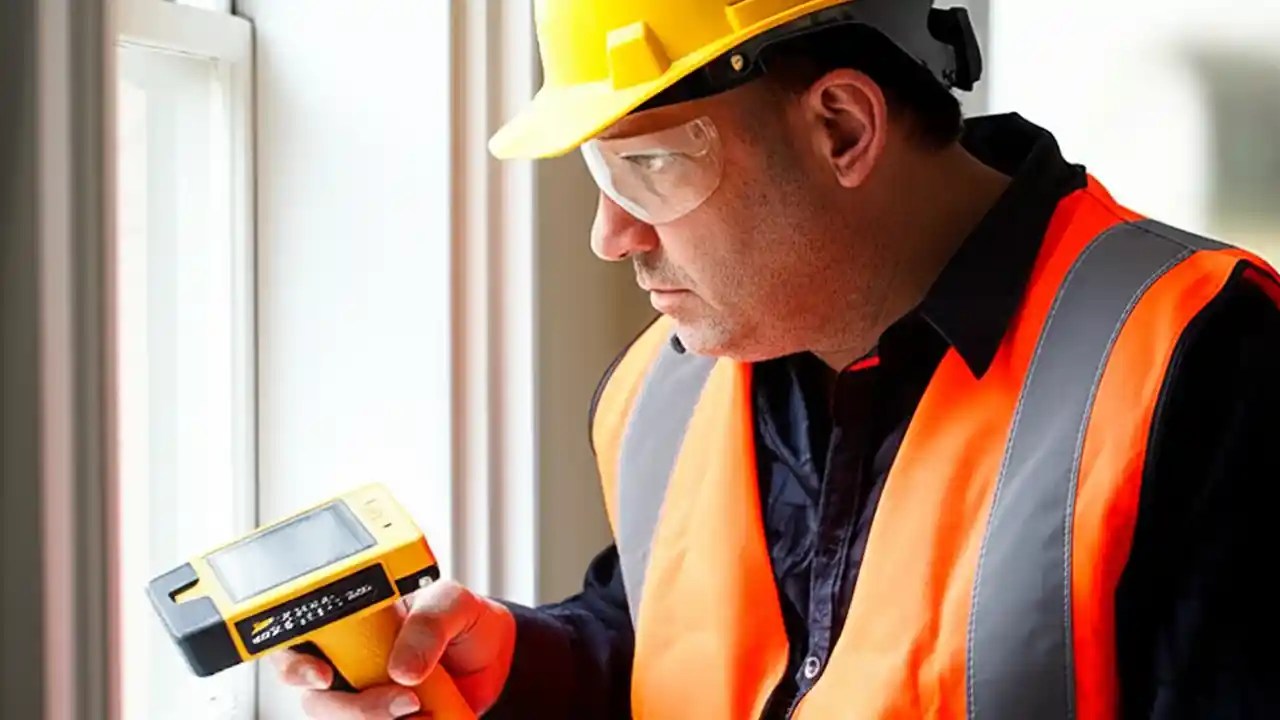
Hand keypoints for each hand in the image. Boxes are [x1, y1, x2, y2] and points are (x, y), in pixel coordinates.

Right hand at [272, 580, 516, 718]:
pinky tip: (426, 716)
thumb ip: (428, 626)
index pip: (298, 640)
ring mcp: (364, 695)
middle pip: (315, 695)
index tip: (322, 675)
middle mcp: (348, 661)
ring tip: (420, 705)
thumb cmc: (462, 619)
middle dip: (347, 705)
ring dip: (375, 719)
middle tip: (400, 699)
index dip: (294, 663)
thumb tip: (402, 669)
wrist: (495, 657)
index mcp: (350, 620)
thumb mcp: (452, 604)